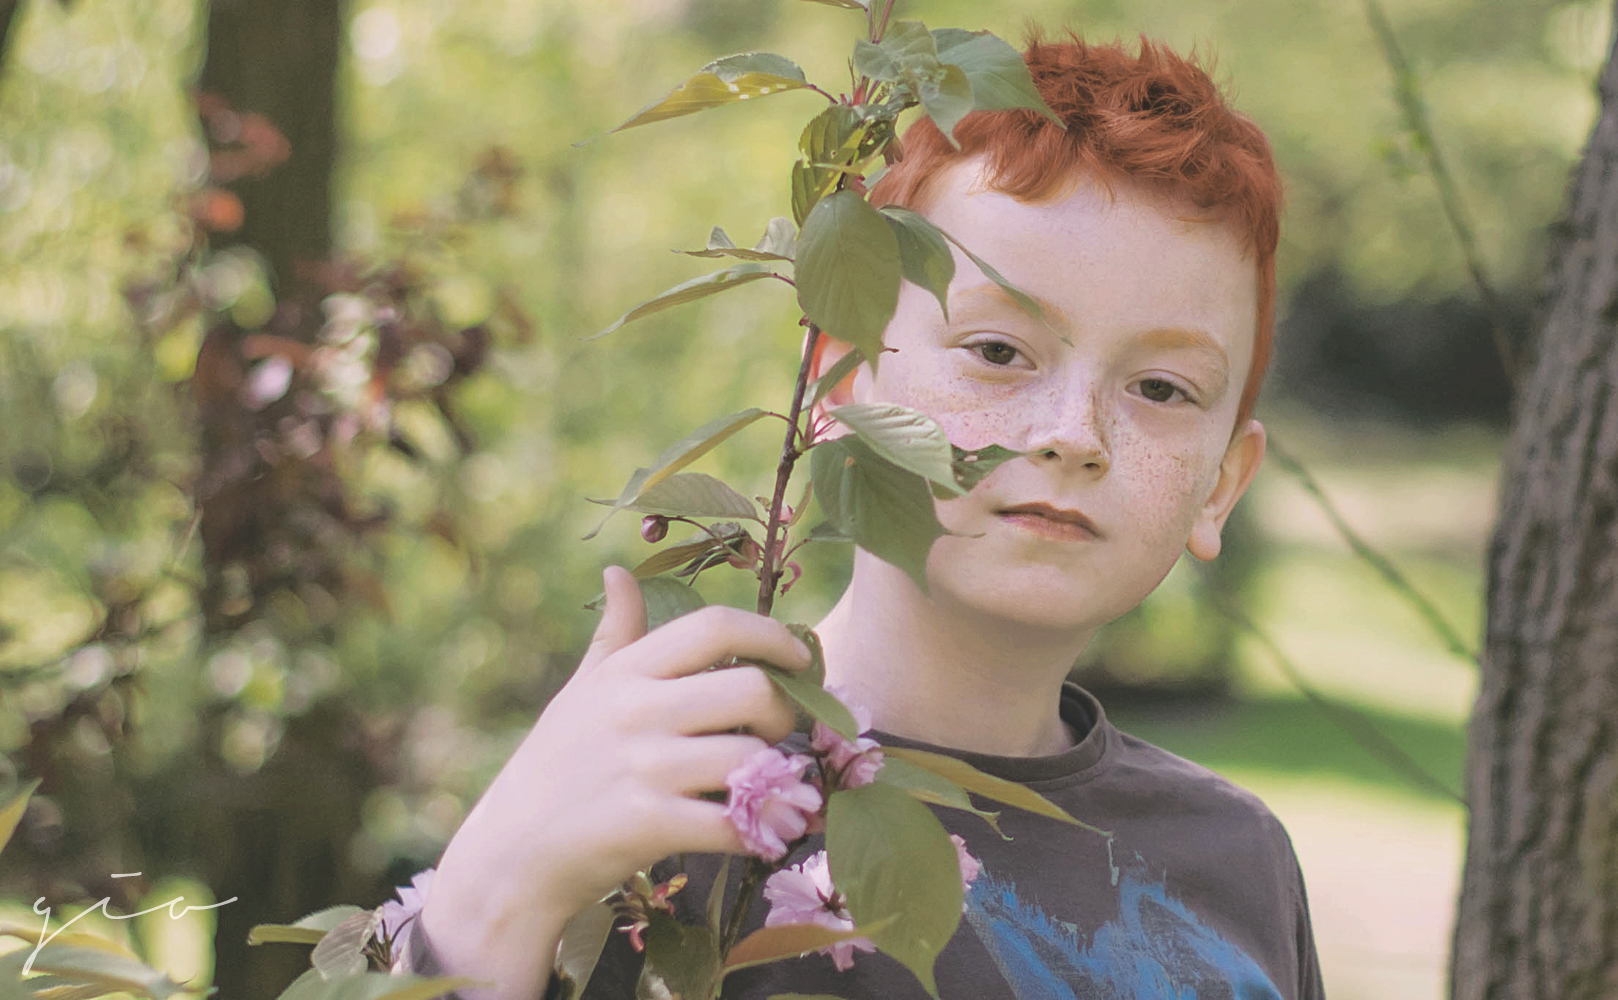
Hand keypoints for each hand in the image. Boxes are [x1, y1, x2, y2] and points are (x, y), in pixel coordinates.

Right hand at [421, 566, 810, 998]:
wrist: (510, 855)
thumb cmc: (553, 767)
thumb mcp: (580, 692)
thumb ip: (614, 635)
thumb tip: (618, 572)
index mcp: (626, 671)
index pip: (715, 626)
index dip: (773, 636)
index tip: (801, 660)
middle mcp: (637, 709)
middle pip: (752, 689)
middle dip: (786, 713)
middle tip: (782, 735)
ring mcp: (643, 767)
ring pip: (750, 756)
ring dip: (777, 778)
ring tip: (774, 788)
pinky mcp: (648, 824)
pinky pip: (732, 822)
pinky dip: (760, 831)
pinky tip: (762, 834)